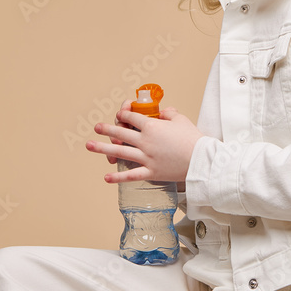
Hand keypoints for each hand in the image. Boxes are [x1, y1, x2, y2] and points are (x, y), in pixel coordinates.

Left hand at [86, 106, 203, 183]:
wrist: (201, 160)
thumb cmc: (193, 139)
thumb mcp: (180, 119)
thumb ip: (168, 114)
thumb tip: (161, 112)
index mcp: (152, 126)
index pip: (132, 117)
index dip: (124, 114)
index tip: (121, 114)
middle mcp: (145, 141)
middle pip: (121, 132)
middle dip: (107, 128)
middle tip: (97, 127)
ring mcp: (146, 158)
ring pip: (119, 151)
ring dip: (102, 148)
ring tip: (89, 145)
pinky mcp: (151, 172)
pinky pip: (131, 175)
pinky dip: (117, 177)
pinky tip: (105, 177)